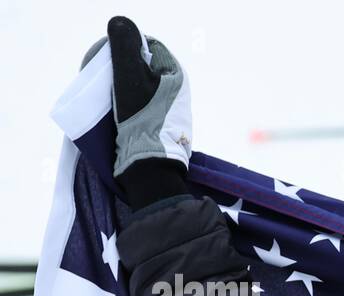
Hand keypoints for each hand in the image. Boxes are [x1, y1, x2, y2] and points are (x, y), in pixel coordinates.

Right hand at [82, 17, 192, 208]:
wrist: (151, 165)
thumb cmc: (141, 119)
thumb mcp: (129, 77)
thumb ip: (123, 46)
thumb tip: (120, 22)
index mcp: (176, 74)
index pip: (146, 46)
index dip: (124, 48)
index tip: (107, 61)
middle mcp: (179, 90)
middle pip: (143, 66)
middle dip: (121, 68)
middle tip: (104, 78)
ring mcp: (173, 109)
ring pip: (141, 86)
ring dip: (122, 87)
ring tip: (108, 96)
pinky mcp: (164, 125)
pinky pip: (143, 105)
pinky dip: (128, 104)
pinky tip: (117, 112)